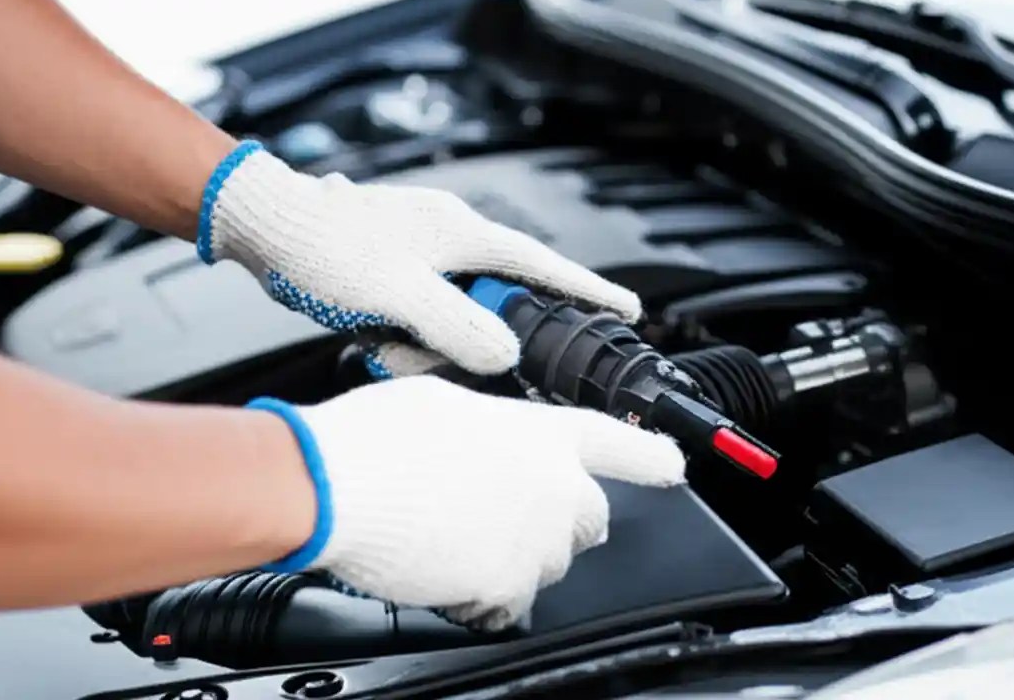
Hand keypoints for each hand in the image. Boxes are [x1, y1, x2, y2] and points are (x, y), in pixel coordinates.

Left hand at [200, 141, 639, 374]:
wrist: (263, 225)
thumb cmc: (325, 247)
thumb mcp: (398, 295)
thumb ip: (457, 328)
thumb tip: (505, 354)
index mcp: (462, 234)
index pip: (543, 266)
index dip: (587, 291)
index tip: (627, 308)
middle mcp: (448, 238)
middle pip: (489, 302)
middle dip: (461, 339)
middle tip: (419, 350)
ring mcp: (419, 251)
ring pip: (449, 313)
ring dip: (419, 341)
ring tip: (379, 341)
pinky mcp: (392, 266)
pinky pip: (419, 311)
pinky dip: (398, 332)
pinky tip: (367, 333)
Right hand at [249, 376, 685, 630]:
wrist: (337, 486)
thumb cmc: (378, 437)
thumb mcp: (447, 406)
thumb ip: (494, 432)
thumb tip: (492, 448)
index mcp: (542, 433)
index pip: (620, 444)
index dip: (652, 457)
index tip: (676, 466)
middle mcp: (555, 486)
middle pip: (590, 519)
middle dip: (559, 523)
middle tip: (502, 517)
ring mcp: (537, 540)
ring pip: (549, 565)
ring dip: (515, 560)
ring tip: (454, 539)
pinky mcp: (509, 587)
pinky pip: (509, 606)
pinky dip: (482, 598)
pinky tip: (442, 571)